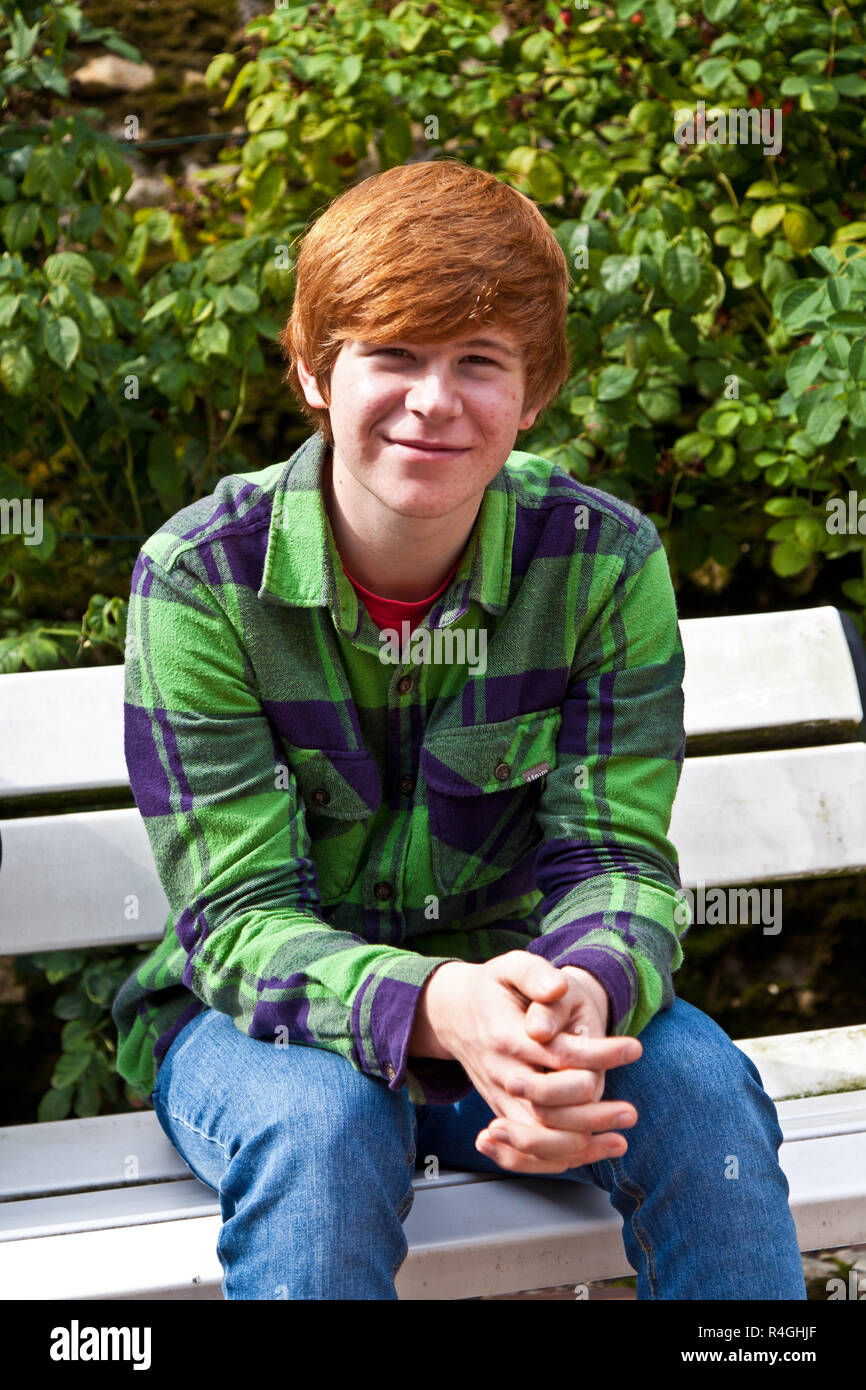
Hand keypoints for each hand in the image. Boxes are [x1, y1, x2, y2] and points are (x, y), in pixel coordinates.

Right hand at [426, 952, 642, 1173]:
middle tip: (630, 1112)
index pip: (556, 1054)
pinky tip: (593, 1153)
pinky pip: (525, 1151)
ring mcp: (498, 1098)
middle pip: (546, 1105)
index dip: (598, 1054)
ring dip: (580, 1145)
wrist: (454, 1014)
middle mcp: (500, 1073)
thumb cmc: (492, 989)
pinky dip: (558, 1160)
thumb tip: (557, 987)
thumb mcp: (510, 967)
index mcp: (504, 1035)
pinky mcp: (502, 1113)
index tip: (633, 1048)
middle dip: (593, 1113)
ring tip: (619, 1141)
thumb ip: (535, 974)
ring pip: (537, 1136)